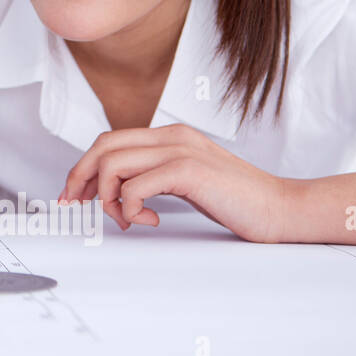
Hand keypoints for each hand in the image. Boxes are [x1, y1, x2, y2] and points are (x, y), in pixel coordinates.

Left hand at [58, 123, 288, 242]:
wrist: (281, 209)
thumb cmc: (236, 201)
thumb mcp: (186, 181)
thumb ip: (154, 176)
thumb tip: (114, 191)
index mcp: (170, 136)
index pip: (109, 141)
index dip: (83, 167)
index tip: (74, 195)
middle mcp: (172, 137)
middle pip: (103, 147)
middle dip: (80, 178)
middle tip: (79, 206)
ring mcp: (180, 151)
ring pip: (112, 164)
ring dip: (108, 198)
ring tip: (127, 219)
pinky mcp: (188, 171)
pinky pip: (134, 185)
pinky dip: (129, 207)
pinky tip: (149, 220)